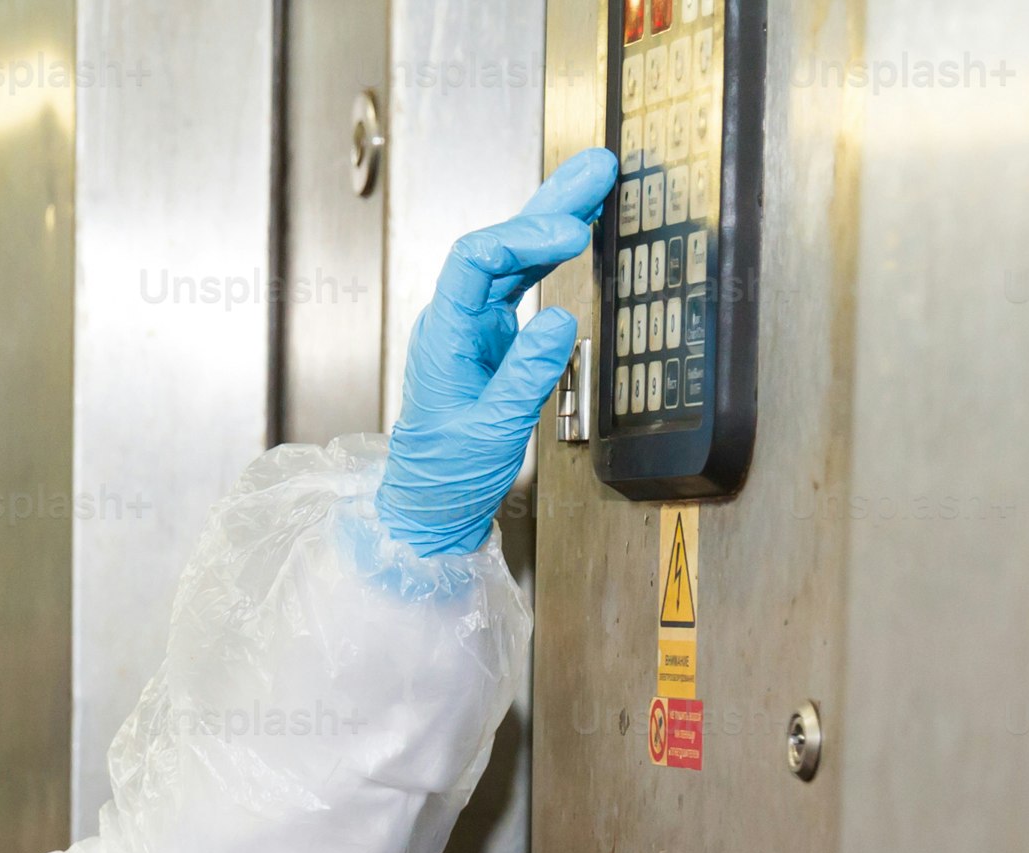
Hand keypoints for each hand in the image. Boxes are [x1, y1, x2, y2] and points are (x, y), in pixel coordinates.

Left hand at [377, 147, 619, 555]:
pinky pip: (521, 284)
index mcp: (443, 338)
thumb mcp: (491, 432)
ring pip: (514, 260)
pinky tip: (579, 231)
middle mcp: (455, 322)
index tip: (571, 237)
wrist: (430, 507)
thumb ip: (525, 376)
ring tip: (598, 182)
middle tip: (596, 169)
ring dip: (555, 220)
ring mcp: (472, 327)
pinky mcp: (491, 338)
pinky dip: (550, 256)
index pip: (476, 263)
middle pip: (500, 246)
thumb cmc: (446, 477)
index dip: (523, 239)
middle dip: (548, 206)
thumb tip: (559, 321)